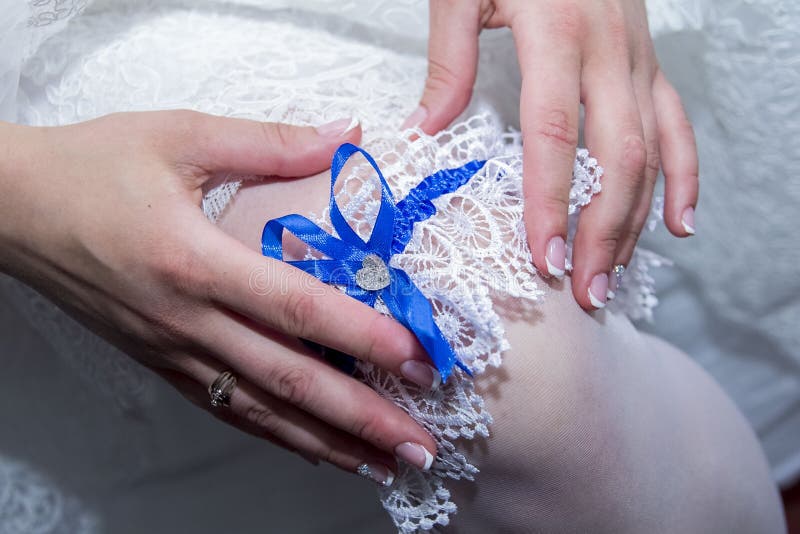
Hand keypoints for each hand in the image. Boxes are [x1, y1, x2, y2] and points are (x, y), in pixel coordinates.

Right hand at [0, 111, 438, 482]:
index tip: (420, 359)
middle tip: (420, 446)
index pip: (298, 308)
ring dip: (328, 444)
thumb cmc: (92, 168)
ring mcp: (173, 351)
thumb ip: (270, 141)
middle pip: (288, 381)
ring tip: (384, 466)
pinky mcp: (162, 363)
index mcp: (196, 260)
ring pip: (261, 412)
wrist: (12, 210)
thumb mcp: (181, 135)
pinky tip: (316, 450)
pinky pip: (228, 409)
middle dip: (362, 419)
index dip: (364, 336)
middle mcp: (188, 320)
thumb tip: (344, 136)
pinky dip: (278, 436)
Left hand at [407, 0, 698, 309]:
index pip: (555, 135)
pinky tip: (679, 223)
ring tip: (614, 276)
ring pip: (651, 153)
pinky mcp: (652, 63)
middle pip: (616, 157)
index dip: (551, 202)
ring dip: (636, 221)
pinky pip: (678, 126)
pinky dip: (684, 177)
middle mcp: (610, 52)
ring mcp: (639, 60)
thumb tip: (425, 131)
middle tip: (585, 292)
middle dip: (601, 232)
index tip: (544, 258)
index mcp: (558, 34)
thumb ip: (449, 62)